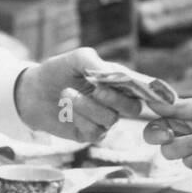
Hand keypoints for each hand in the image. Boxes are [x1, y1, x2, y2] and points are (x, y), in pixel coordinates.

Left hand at [13, 48, 144, 142]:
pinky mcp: (89, 134)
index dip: (156, 92)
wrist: (32, 90)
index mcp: (119, 81)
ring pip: (111, 119)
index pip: (145, 88)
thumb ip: (96, 64)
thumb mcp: (77, 59)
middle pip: (134, 108)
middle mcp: (116, 102)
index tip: (159, 94)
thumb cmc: (59, 71)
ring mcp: (104, 120)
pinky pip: (95, 131)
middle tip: (96, 89)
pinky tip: (66, 108)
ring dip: (88, 106)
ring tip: (66, 93)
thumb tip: (116, 75)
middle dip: (116, 99)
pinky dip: (79, 118)